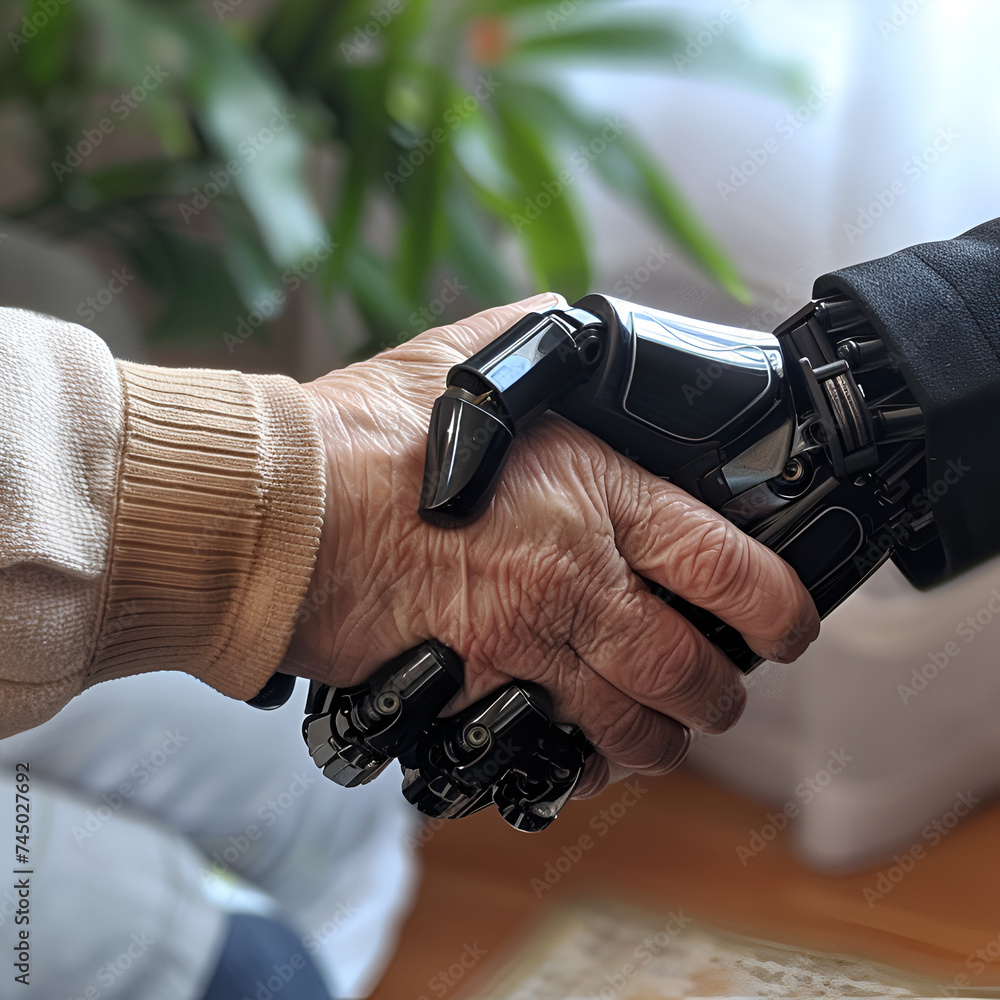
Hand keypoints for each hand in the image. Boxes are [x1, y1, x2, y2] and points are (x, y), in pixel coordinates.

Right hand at [284, 294, 818, 796]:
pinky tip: (586, 753)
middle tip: (723, 687)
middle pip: (695, 670)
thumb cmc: (364, 437)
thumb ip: (539, 346)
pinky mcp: (475, 695)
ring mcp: (527, 649)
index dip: (781, 607)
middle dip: (723, 691)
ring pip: (636, 728)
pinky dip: (582, 764)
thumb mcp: (465, 360)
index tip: (788, 623)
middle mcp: (577, 581)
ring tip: (664, 732)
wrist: (283, 513)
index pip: (729, 568)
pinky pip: (553, 753)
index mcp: (594, 496)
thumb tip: (580, 337)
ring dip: (662, 740)